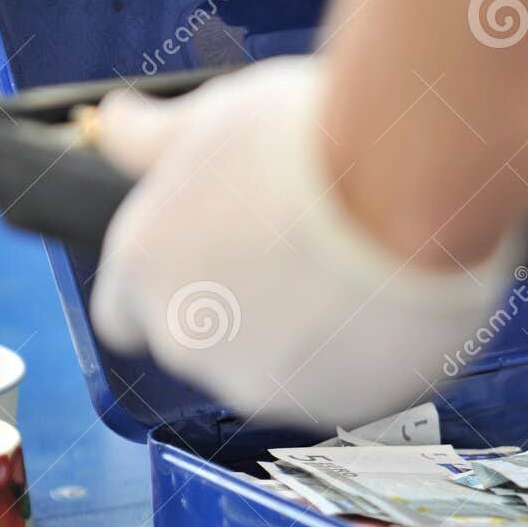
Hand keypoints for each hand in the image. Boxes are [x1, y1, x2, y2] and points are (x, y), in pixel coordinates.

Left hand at [89, 56, 525, 427]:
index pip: (121, 315)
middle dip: (245, 316)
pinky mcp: (333, 409)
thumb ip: (155, 140)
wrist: (410, 190)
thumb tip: (117, 126)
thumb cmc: (314, 145)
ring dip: (303, 340)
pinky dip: (360, 360)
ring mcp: (261, 383)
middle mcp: (188, 338)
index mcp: (144, 266)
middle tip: (300, 260)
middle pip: (202, 348)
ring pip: (274, 374)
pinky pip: (341, 391)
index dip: (170, 291)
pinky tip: (387, 306)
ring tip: (352, 278)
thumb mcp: (217, 117)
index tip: (212, 268)